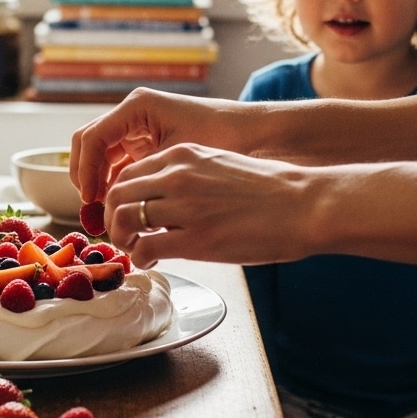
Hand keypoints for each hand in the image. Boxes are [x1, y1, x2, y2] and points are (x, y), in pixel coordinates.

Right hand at [70, 88, 243, 202]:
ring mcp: (139, 128)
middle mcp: (133, 114)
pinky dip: (116, 183)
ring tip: (108, 213)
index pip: (92, 137)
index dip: (85, 170)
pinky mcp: (148, 144)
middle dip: (86, 176)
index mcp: (137, 107)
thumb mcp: (177, 157)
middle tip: (93, 208)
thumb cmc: (221, 137)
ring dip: (99, 183)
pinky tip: (124, 207)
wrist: (254, 134)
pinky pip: (120, 163)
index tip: (90, 199)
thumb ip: (142, 176)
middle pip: (90, 144)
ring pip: (102, 156)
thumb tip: (114, 205)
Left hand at [98, 143, 322, 268]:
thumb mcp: (221, 165)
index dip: (119, 197)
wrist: (304, 204)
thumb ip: (191, 177)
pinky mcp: (195, 239)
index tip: (125, 214)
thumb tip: (170, 200)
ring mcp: (184, 207)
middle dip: (112, 219)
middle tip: (123, 236)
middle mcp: (177, 177)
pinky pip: (145, 248)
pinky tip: (155, 261)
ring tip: (135, 250)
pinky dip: (141, 258)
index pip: (129, 173)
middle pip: (117, 195)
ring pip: (124, 220)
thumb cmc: (272, 190)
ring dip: (122, 239)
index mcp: (184, 156)